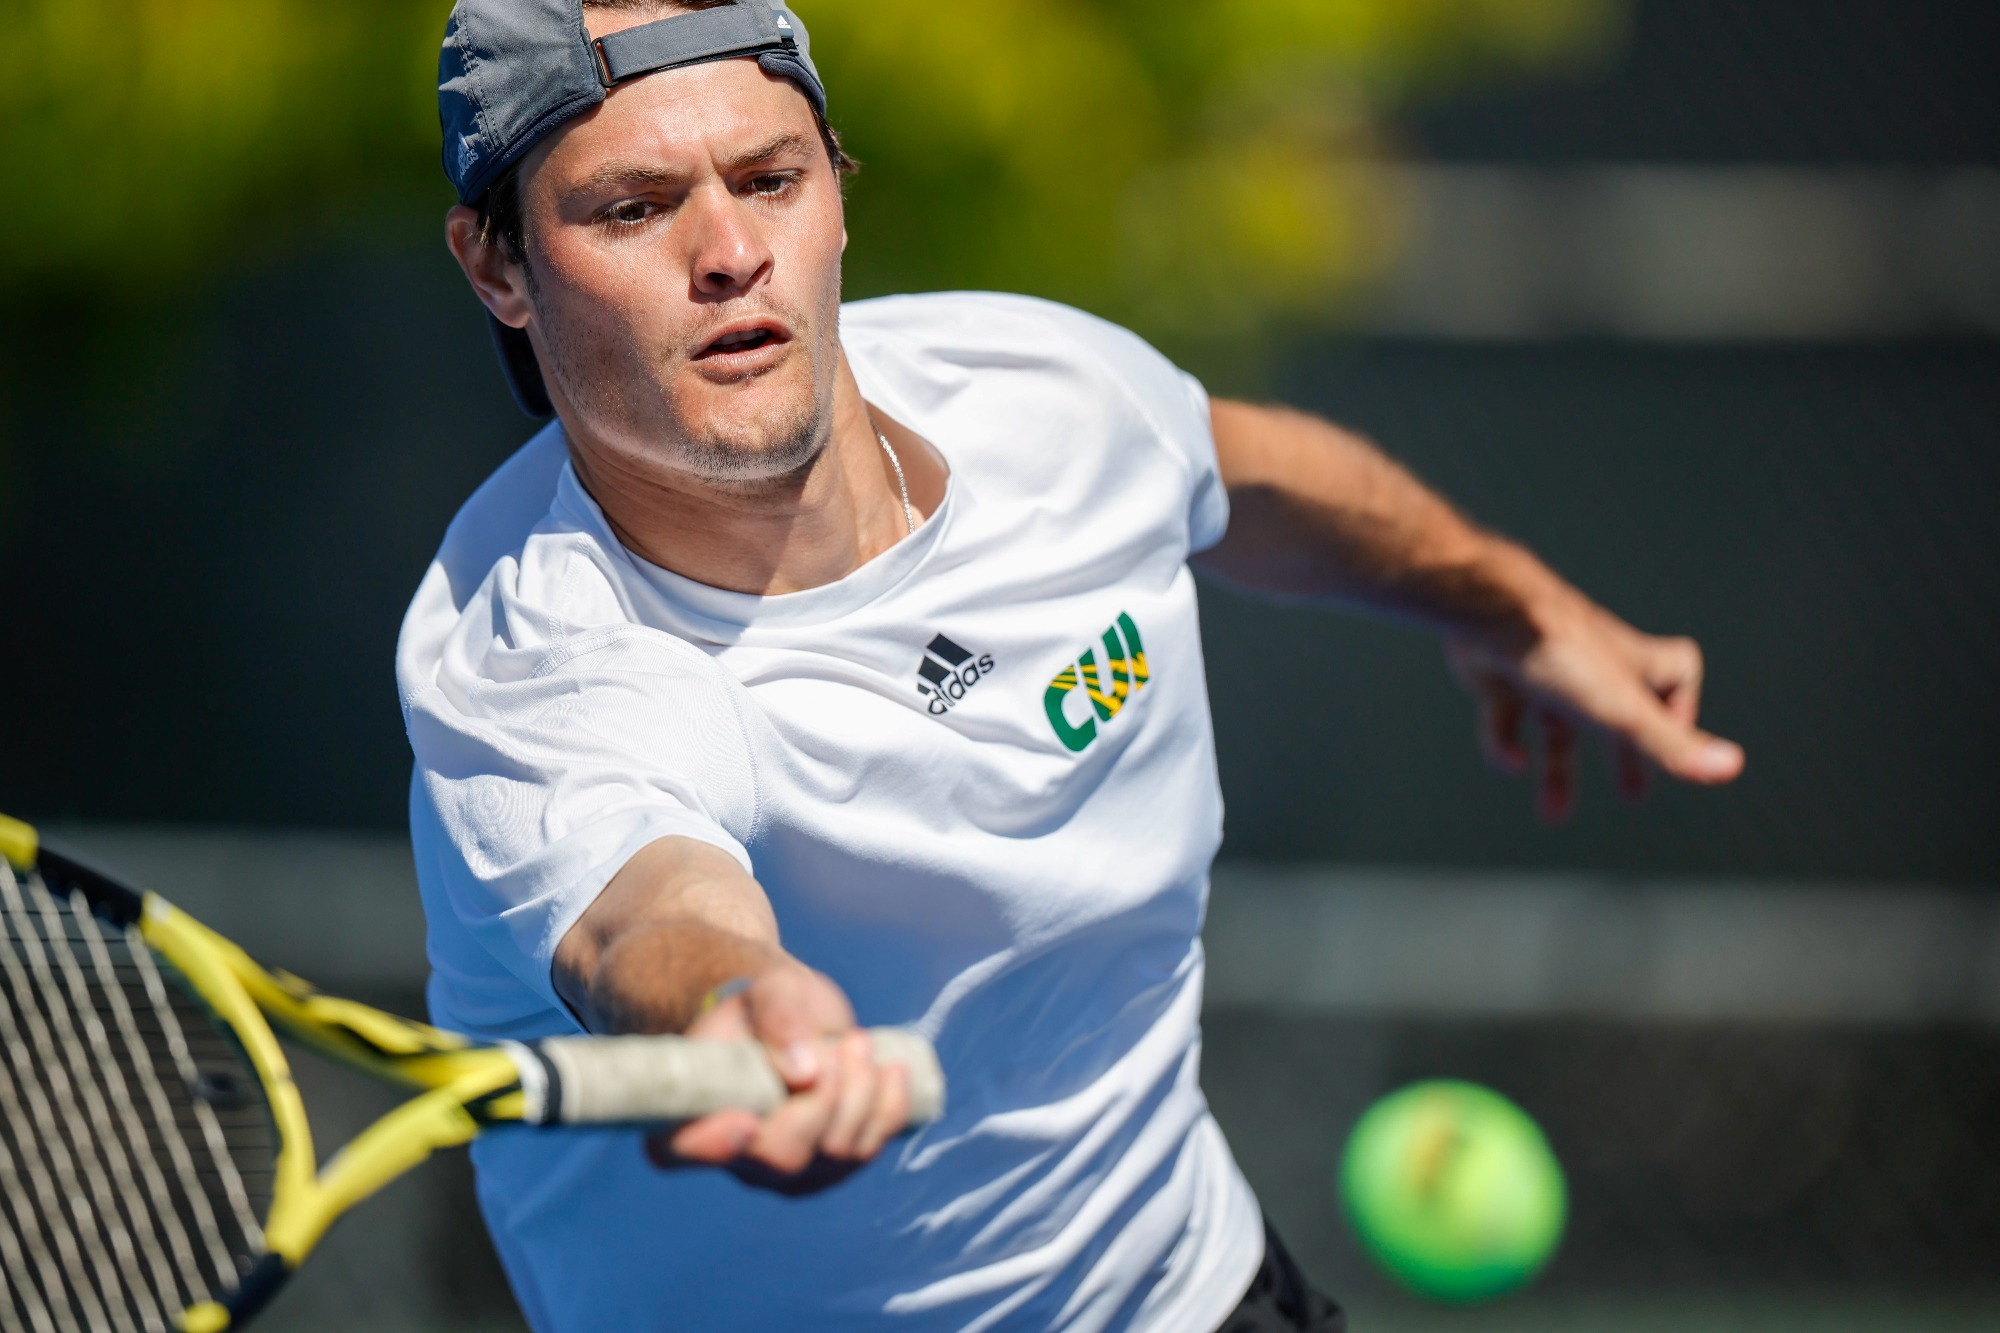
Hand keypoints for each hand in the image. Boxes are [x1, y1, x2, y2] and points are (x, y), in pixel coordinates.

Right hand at [645, 961, 911, 1194]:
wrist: (787, 1010)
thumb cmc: (763, 998)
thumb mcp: (769, 988)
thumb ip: (778, 1017)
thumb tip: (804, 1072)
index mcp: (691, 1108)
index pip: (683, 1148)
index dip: (711, 1146)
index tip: (745, 1121)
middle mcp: (734, 1152)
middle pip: (785, 1157)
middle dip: (829, 1097)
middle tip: (848, 1040)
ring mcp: (784, 1165)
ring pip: (835, 1156)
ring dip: (863, 1095)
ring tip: (860, 1041)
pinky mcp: (827, 1162)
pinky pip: (865, 1151)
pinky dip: (888, 1110)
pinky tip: (892, 1071)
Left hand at [1448, 587, 1744, 821]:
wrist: (1490, 613)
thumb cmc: (1564, 654)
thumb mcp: (1624, 710)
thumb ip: (1671, 745)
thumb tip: (1731, 768)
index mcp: (1631, 666)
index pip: (1677, 670)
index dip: (1683, 704)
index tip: (1673, 737)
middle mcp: (1590, 665)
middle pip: (1617, 711)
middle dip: (1625, 753)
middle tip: (1631, 793)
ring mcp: (1543, 669)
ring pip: (1557, 724)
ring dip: (1556, 771)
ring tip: (1553, 815)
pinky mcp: (1499, 675)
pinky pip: (1504, 717)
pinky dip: (1505, 746)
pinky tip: (1512, 762)